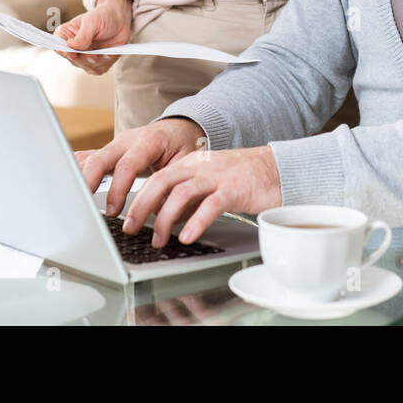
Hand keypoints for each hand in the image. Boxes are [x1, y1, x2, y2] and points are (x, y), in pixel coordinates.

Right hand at [55, 0, 132, 74]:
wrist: (120, 20)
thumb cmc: (103, 16)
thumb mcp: (92, 21)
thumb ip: (82, 35)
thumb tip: (71, 46)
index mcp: (66, 34)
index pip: (58, 46)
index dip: (64, 51)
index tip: (72, 53)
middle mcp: (73, 48)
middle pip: (72, 59)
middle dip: (83, 58)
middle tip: (93, 55)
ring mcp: (84, 57)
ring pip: (85, 66)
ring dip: (95, 62)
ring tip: (104, 54)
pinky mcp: (97, 63)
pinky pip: (98, 69)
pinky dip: (104, 63)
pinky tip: (109, 55)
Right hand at [76, 117, 206, 215]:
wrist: (179, 129)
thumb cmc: (183, 146)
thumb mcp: (186, 163)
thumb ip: (173, 185)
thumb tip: (158, 212)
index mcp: (150, 140)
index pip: (128, 164)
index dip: (118, 188)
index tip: (114, 210)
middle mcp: (129, 139)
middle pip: (101, 157)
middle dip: (88, 181)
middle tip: (83, 206)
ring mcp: (116, 144)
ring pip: (91, 157)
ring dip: (79, 177)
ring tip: (71, 198)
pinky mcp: (109, 151)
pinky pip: (89, 158)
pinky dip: (77, 170)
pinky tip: (66, 183)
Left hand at [122, 145, 282, 246]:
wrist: (277, 168)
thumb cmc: (243, 179)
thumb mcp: (208, 184)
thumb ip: (187, 199)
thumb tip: (165, 219)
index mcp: (191, 163)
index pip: (156, 176)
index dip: (137, 197)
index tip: (125, 217)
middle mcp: (200, 166)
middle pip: (161, 181)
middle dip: (141, 206)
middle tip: (130, 228)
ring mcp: (217, 176)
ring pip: (181, 193)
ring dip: (164, 219)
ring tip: (159, 240)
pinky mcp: (235, 189)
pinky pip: (210, 205)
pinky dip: (195, 222)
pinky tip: (187, 237)